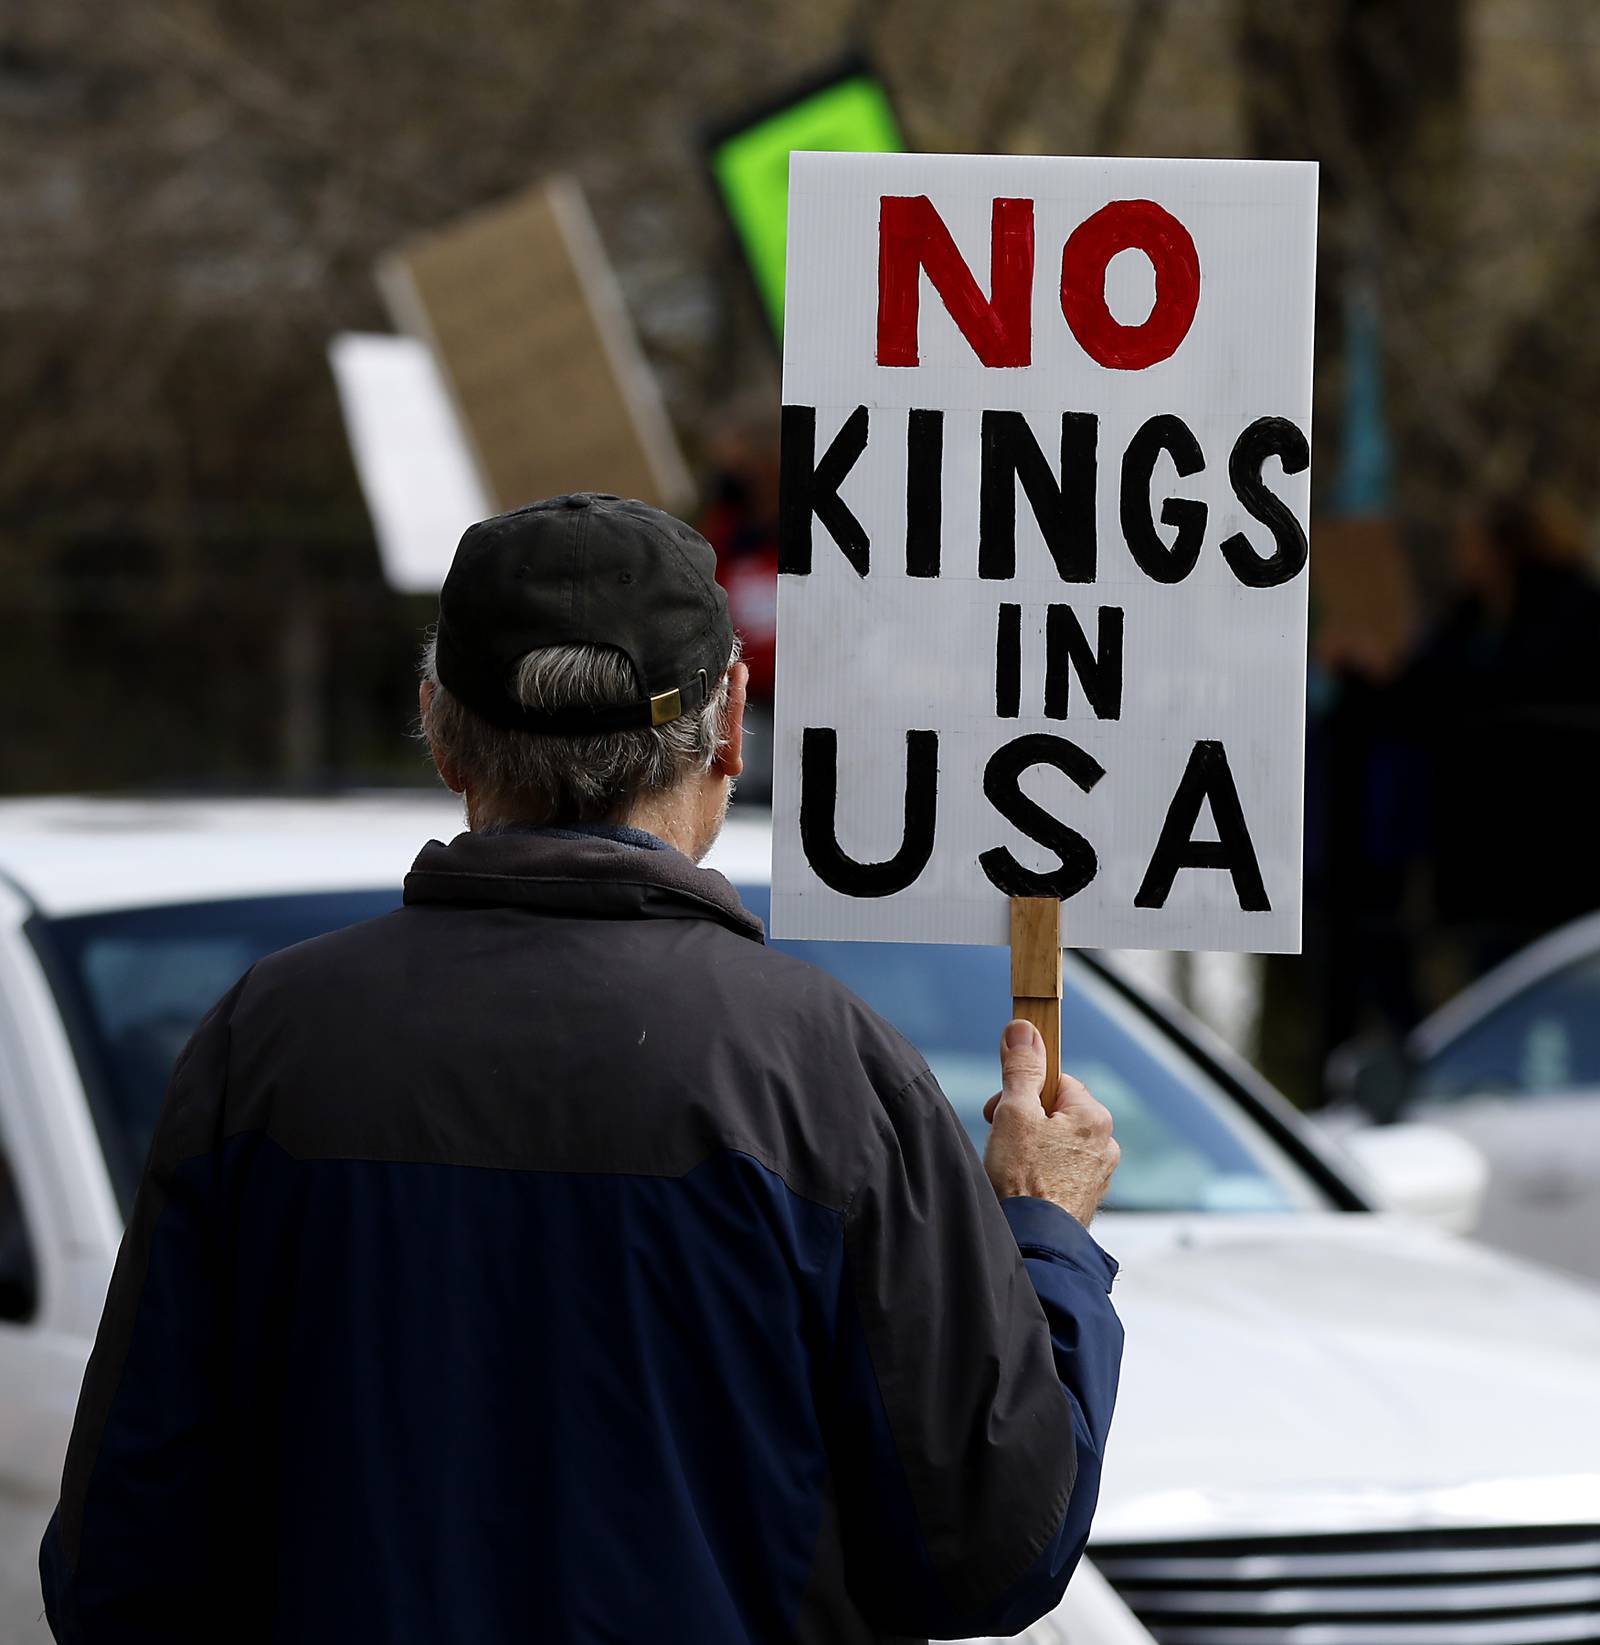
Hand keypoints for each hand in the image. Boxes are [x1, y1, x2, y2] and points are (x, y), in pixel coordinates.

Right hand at [982, 1019, 1119, 1225]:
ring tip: (1010, 1167)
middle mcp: (1105, 1144)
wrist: (1034, 1244)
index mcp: (1093, 1117)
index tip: (1001, 1109)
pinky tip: (1021, 1186)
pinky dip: (1040, 1172)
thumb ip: (1020, 1068)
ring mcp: (1098, 1174)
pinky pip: (1060, 1170)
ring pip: (1058, 1143)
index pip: (1057, 1080)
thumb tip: (1023, 1028)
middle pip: (1057, 1111)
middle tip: (1001, 1139)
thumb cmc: (1025, 1179)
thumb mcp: (1014, 1112)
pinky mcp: (1085, 1199)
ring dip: (1032, 1147)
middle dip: (1025, 1120)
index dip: (1024, 1090)